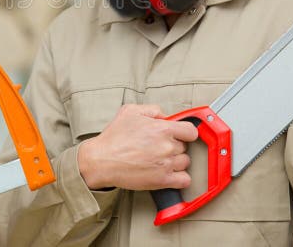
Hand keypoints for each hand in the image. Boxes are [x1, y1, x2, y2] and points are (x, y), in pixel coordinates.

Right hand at [77, 104, 197, 190]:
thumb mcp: (130, 111)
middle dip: (174, 145)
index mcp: (162, 128)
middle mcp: (167, 146)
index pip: (190, 131)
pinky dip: (180, 178)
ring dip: (176, 161)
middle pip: (185, 146)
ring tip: (161, 159)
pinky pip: (184, 180)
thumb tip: (165, 116)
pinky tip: (170, 173)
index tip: (180, 134)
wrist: (101, 160)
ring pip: (185, 162)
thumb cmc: (114, 138)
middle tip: (159, 146)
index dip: (185, 132)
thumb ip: (152, 110)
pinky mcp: (162, 181)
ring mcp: (166, 164)